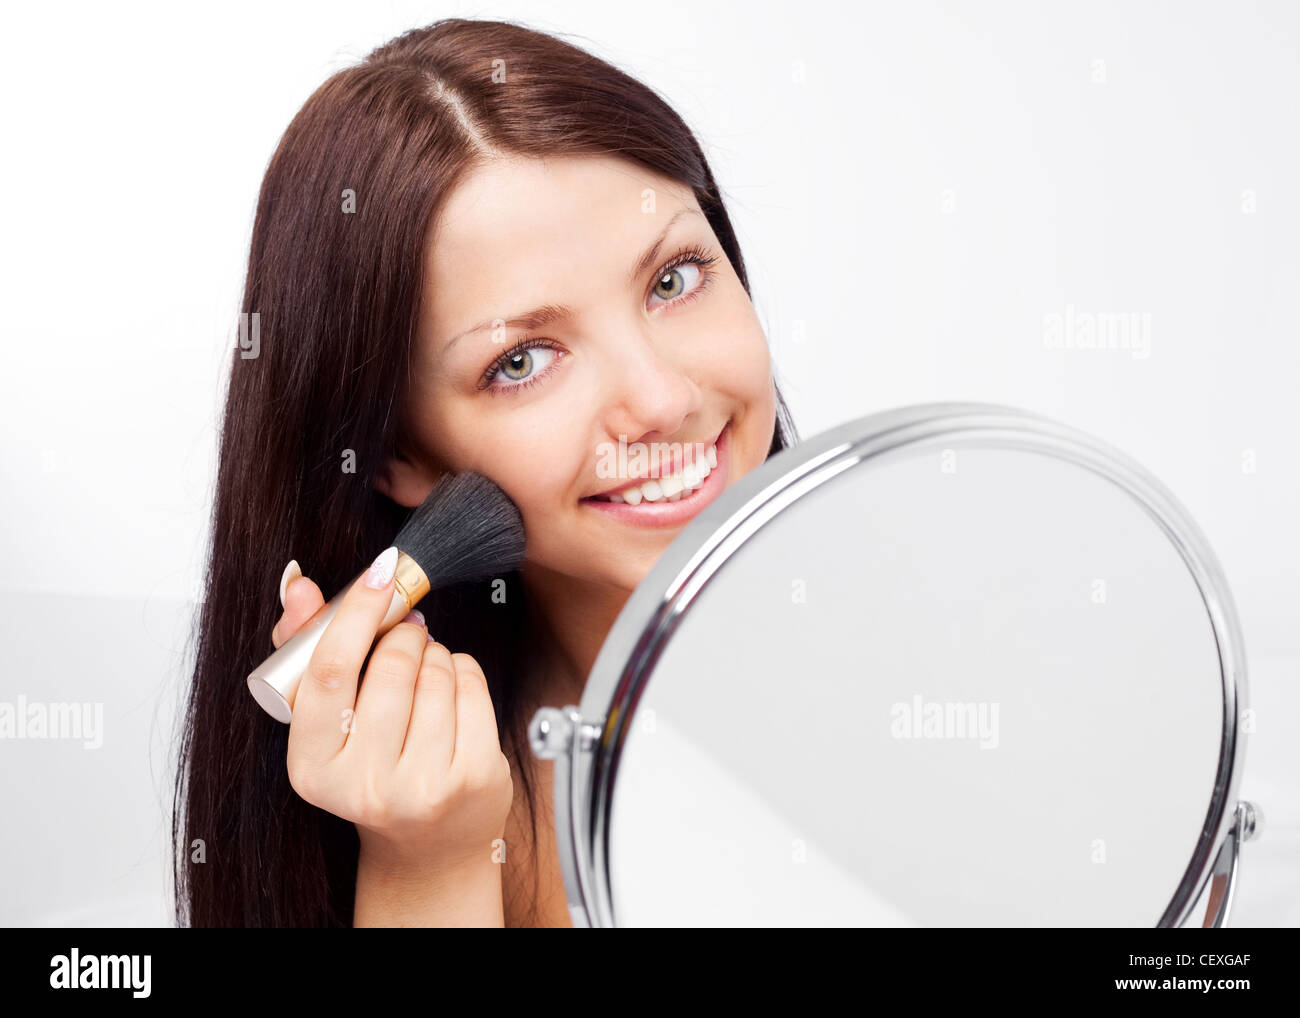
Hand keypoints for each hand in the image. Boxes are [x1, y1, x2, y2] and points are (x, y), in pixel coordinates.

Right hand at [271, 552, 513, 875]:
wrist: (426, 842)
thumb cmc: (371, 766)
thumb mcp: (326, 720)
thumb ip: (306, 648)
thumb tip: (297, 584)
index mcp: (313, 769)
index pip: (331, 672)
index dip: (356, 612)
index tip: (379, 575)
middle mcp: (366, 785)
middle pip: (392, 666)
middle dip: (403, 634)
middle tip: (404, 634)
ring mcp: (425, 785)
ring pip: (437, 672)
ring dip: (434, 653)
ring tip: (424, 672)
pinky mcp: (474, 776)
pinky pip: (473, 686)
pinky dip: (463, 670)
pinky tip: (451, 689)